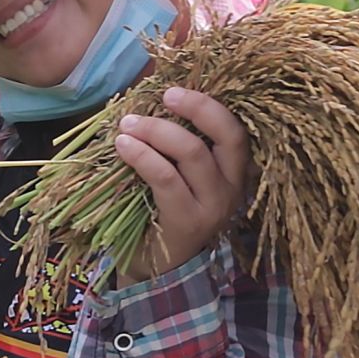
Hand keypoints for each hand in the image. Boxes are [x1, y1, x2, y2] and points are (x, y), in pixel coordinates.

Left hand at [112, 87, 250, 286]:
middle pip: (226, 136)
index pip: (235, 129)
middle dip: (195, 108)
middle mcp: (233, 187)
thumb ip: (174, 143)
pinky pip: (166, 178)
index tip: (174, 91)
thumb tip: (152, 97)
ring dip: (157, 131)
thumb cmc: (162, 209)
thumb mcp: (177, 173)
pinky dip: (143, 156)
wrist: (155, 267)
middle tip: (163, 96)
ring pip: (192, 153)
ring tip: (128, 124)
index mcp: (233, 170)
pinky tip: (123, 146)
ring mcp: (214, 207)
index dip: (209, 105)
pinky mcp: (189, 222)